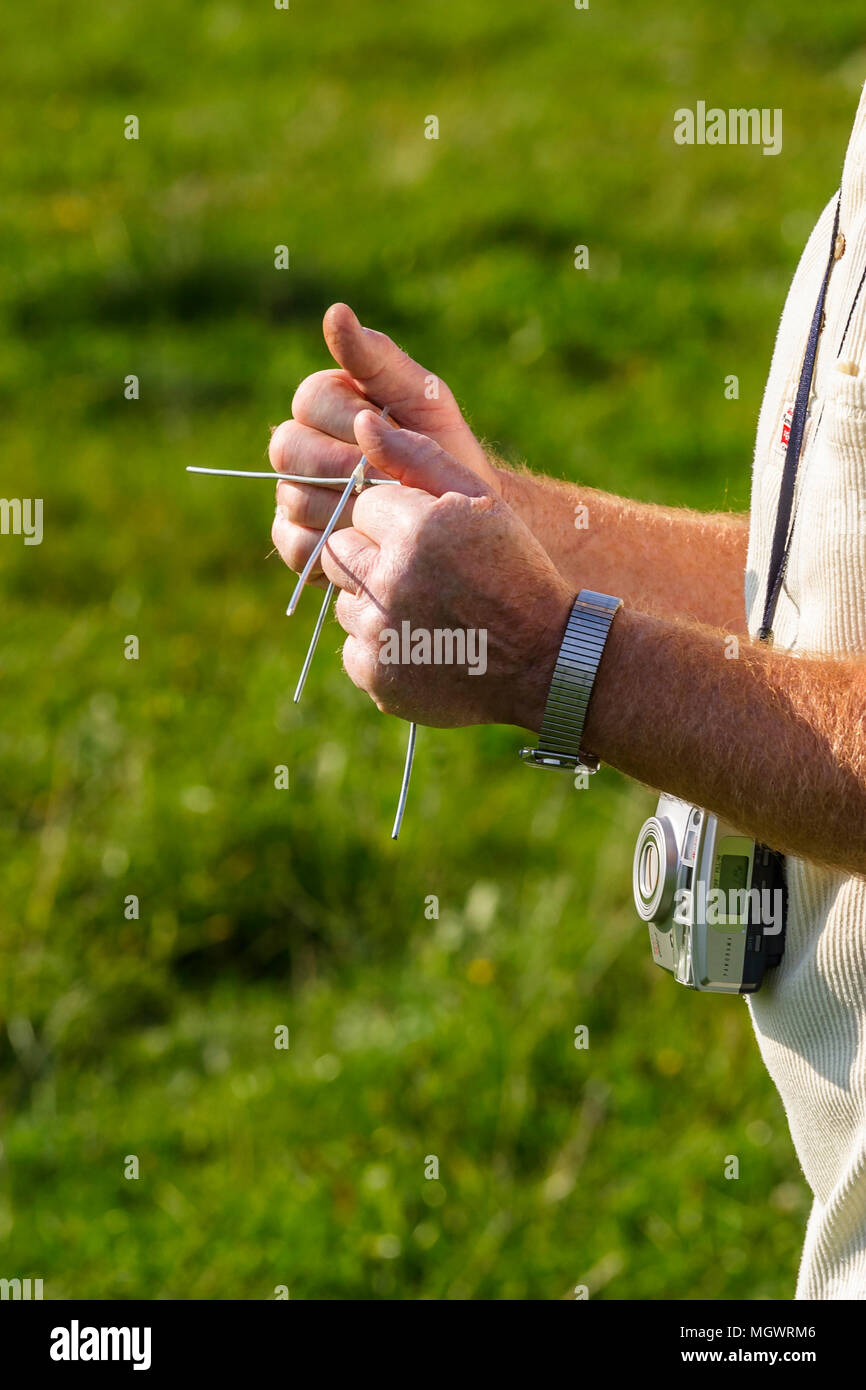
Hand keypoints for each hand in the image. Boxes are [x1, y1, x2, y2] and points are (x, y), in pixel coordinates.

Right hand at [269, 303, 500, 586]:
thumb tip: (335, 312)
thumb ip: (378, 358)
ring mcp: (293, 494)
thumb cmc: (443, 448)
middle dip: (345, 468)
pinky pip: (294, 544)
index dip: (349, 422)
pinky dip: (332, 547)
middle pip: (287, 449)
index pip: (309, 401)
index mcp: (325, 403)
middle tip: (389, 480)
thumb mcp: (422, 397)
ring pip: (291, 497)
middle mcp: (300, 447)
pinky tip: (368, 542)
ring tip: (387, 512)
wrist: (459, 516)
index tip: (392, 436)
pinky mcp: (298, 541)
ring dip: (343, 508)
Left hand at [273, 409, 573, 730]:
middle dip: (375, 557)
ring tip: (430, 611)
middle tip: (427, 575)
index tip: (432, 539)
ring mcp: (380, 635)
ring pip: (345, 601)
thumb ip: (418, 456)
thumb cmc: (516, 570)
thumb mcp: (481, 501)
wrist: (545, 659)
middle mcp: (389, 583)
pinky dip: (382, 646)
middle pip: (342, 551)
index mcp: (414, 531)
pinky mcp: (376, 676)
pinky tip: (426, 643)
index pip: (363, 505)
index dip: (396, 520)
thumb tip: (360, 422)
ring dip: (376, 602)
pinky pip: (355, 648)